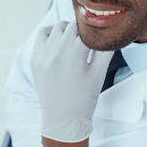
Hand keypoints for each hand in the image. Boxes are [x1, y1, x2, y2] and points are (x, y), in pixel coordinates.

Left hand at [29, 21, 110, 142]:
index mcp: (74, 57)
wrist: (62, 121)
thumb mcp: (99, 75)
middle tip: (91, 36)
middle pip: (72, 25)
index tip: (102, 30)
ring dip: (69, 29)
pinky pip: (42, 34)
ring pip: (57, 27)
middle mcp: (56, 54)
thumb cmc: (84, 99)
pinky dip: (52, 31)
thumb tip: (111, 34)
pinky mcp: (35, 59)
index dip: (96, 28)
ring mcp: (43, 56)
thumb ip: (105, 51)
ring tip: (77, 39)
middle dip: (84, 29)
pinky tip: (60, 39)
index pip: (87, 29)